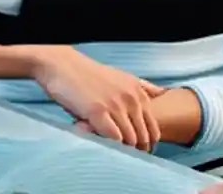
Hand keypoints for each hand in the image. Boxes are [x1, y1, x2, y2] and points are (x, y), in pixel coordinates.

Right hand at [28, 46, 164, 151]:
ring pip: (129, 140)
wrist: (60, 65)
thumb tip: (162, 93)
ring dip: (122, 150)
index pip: (153, 129)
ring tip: (112, 152)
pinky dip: (109, 145)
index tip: (138, 151)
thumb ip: (142, 86)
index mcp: (138, 92)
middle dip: (136, 150)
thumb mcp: (121, 75)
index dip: (147, 144)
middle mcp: (130, 99)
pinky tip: (101, 144)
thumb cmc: (87, 73)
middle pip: (142, 137)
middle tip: (124, 156)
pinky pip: (113, 138)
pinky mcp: (97, 112)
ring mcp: (114, 106)